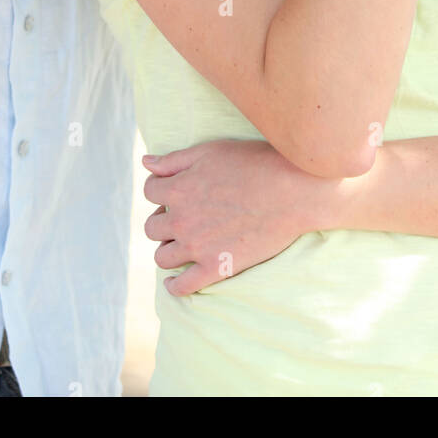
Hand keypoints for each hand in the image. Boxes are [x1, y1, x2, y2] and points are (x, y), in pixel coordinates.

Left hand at [140, 139, 326, 295]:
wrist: (292, 191)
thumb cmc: (253, 163)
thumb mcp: (210, 151)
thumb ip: (173, 160)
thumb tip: (145, 162)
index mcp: (178, 189)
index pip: (150, 192)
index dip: (160, 190)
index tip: (174, 191)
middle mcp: (182, 220)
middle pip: (152, 227)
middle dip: (162, 220)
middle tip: (182, 217)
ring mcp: (198, 247)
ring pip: (162, 257)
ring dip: (167, 250)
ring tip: (182, 244)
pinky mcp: (217, 267)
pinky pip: (183, 286)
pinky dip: (174, 285)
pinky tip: (176, 280)